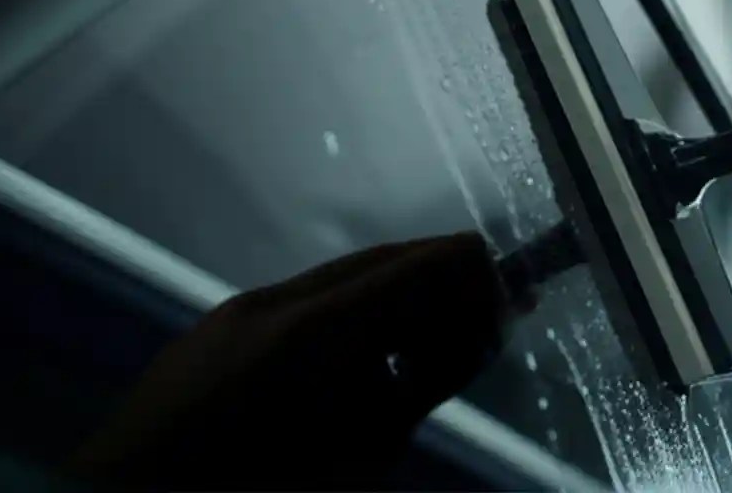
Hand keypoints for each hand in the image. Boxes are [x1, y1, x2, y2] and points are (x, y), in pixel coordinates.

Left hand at [70, 232, 504, 489]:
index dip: (472, 270)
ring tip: (418, 357)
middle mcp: (275, 300)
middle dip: (438, 283)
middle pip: (381, 261)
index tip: (513, 288)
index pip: (414, 266)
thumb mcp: (353, 456)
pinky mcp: (218, 327)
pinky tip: (357, 370)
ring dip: (393, 303)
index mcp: (312, 333)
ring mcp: (240, 310)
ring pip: (342, 280)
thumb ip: (414, 392)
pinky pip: (303, 304)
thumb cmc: (253, 485)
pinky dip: (348, 323)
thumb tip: (470, 340)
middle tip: (480, 322)